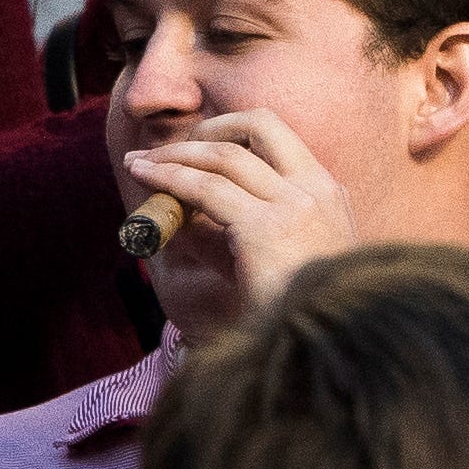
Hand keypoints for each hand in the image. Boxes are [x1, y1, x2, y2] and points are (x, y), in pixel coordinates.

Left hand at [122, 109, 358, 306]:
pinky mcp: (265, 226)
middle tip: (171, 149)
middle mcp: (316, 189)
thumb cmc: (296, 312)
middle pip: (260, 124)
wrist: (319, 343)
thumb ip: (231, 235)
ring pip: (224, 155)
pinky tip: (145, 178)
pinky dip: (169, 178)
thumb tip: (180, 216)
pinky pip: (204, 189)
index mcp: (328, 194)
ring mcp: (295, 204)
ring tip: (140, 163)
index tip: (198, 147)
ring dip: (175, 153)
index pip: (280, 139)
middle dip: (208, 127)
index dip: (234, 132)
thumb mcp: (272, 263)